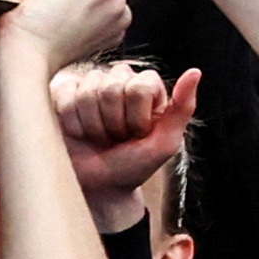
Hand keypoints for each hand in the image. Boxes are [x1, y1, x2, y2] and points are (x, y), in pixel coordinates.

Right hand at [54, 60, 198, 210]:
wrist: (100, 187)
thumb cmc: (134, 164)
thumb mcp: (165, 142)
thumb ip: (183, 108)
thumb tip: (195, 71)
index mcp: (146, 85)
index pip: (139, 87)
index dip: (136, 118)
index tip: (138, 135)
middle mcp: (118, 77)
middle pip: (110, 87)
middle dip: (113, 123)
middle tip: (117, 138)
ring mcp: (90, 82)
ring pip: (87, 92)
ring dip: (93, 126)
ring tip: (99, 137)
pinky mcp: (63, 90)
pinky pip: (64, 95)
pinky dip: (72, 122)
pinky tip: (79, 131)